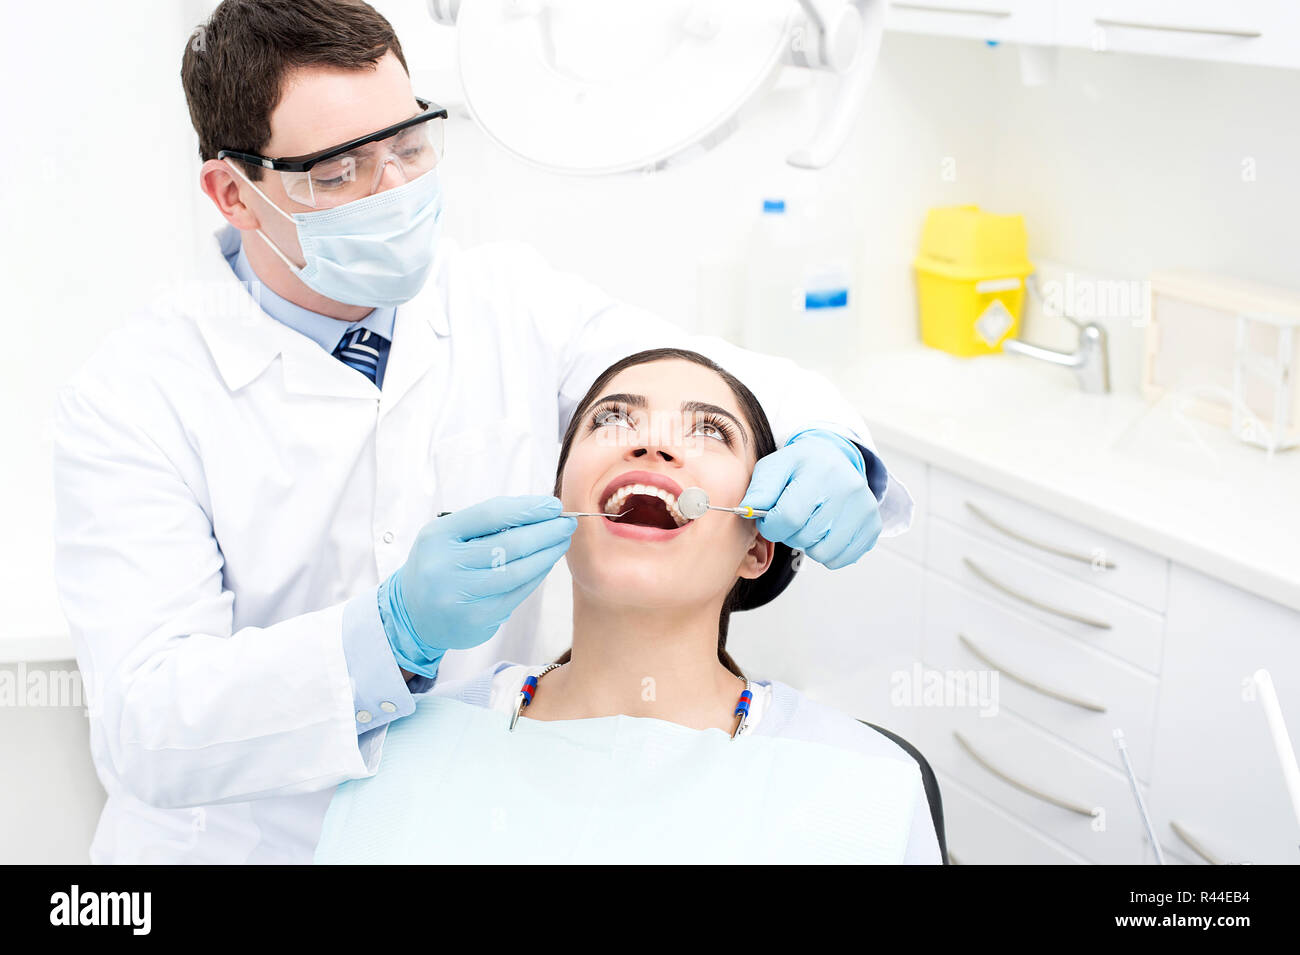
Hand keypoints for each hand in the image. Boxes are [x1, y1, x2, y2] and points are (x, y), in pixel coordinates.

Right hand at [381, 496, 575, 673]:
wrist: (412, 613)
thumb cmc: (439, 564)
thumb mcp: (447, 535)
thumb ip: (486, 523)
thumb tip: (540, 511)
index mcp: (437, 537)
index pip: (490, 515)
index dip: (528, 508)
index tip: (553, 505)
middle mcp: (445, 567)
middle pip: (509, 544)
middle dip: (546, 531)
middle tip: (568, 523)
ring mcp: (461, 597)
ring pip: (518, 572)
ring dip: (547, 555)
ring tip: (561, 542)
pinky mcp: (477, 620)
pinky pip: (517, 594)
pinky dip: (536, 576)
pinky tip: (546, 564)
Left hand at [739, 432, 881, 569]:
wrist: (835, 459)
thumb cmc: (801, 466)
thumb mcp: (775, 467)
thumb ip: (759, 490)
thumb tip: (747, 512)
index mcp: (820, 471)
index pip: (788, 518)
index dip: (772, 525)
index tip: (770, 519)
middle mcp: (848, 489)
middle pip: (804, 537)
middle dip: (790, 533)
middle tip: (793, 516)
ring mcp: (864, 509)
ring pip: (823, 553)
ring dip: (809, 544)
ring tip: (810, 522)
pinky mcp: (872, 526)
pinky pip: (841, 559)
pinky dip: (828, 551)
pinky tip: (825, 530)